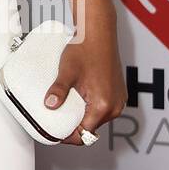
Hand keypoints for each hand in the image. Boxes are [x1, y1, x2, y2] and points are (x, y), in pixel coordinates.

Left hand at [44, 13, 126, 146]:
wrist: (98, 33)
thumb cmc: (85, 49)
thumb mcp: (67, 72)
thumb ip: (58, 91)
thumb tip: (49, 105)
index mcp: (103, 105)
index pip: (84, 135)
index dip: (68, 136)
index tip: (55, 132)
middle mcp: (115, 106)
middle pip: (91, 129)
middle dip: (74, 127)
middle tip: (56, 119)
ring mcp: (118, 100)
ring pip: (97, 119)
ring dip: (82, 116)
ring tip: (66, 107)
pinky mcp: (118, 93)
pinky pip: (103, 108)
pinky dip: (91, 107)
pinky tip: (78, 98)